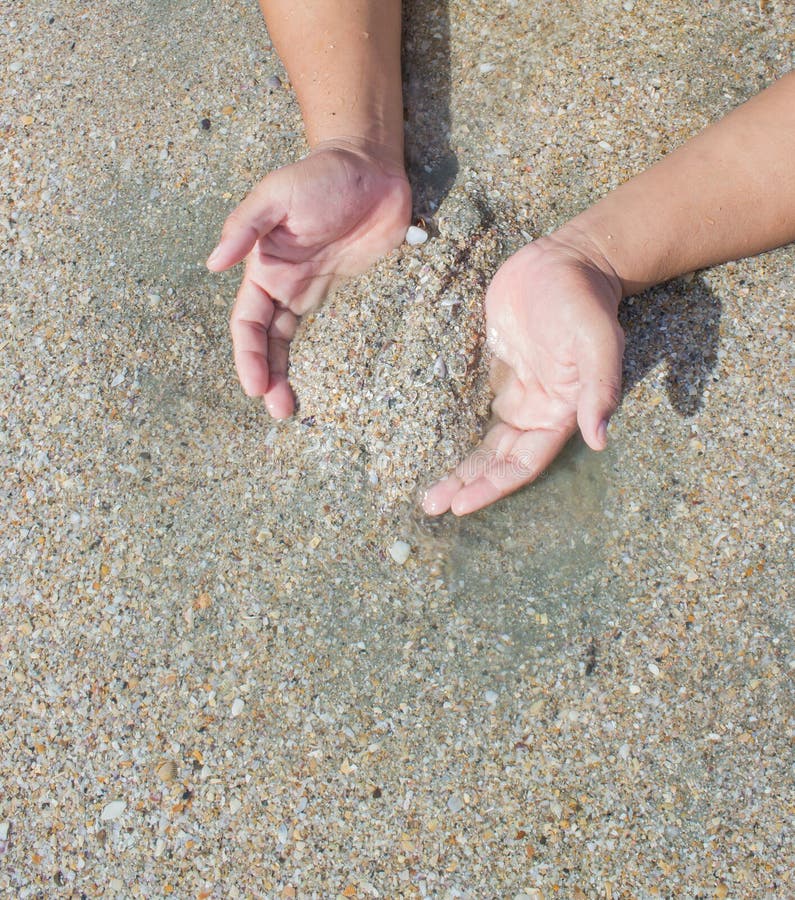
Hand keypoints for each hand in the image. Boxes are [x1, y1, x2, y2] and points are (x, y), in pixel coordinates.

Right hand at [206, 140, 410, 417]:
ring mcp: (312, 288)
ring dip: (286, 374)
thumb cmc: (321, 176)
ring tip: (288, 407)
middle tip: (277, 411)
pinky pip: (323, 328)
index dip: (248, 356)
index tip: (254, 387)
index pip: (247, 323)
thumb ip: (245, 227)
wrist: (371, 168)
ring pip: (290, 341)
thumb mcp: (276, 195)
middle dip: (266, 376)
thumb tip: (213, 265)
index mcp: (263, 268)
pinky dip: (317, 353)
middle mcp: (283, 284)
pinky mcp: (340, 288)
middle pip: (266, 341)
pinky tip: (319, 376)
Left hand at [422, 232, 624, 515]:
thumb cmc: (584, 301)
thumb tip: (600, 440)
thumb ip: (600, 388)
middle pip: (495, 460)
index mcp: (556, 413)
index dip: (493, 486)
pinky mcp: (488, 370)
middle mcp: (532, 410)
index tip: (460, 504)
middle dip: (466, 484)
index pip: (522, 464)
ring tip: (424, 488)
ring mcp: (509, 391)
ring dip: (454, 465)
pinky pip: (464, 406)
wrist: (564, 260)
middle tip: (430, 505)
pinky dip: (445, 426)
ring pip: (478, 440)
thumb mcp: (598, 342)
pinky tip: (419, 441)